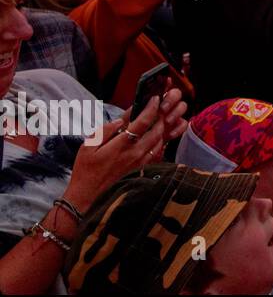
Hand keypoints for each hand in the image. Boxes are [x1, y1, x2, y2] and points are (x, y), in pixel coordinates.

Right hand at [63, 88, 187, 209]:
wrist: (88, 198)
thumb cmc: (85, 171)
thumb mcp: (87, 148)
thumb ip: (104, 131)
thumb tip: (120, 120)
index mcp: (120, 145)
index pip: (142, 122)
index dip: (151, 108)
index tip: (155, 98)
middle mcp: (134, 153)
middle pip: (157, 129)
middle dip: (162, 115)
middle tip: (163, 104)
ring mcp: (141, 162)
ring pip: (160, 140)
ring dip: (163, 127)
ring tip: (163, 117)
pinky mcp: (143, 170)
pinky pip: (157, 152)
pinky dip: (161, 141)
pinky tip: (158, 135)